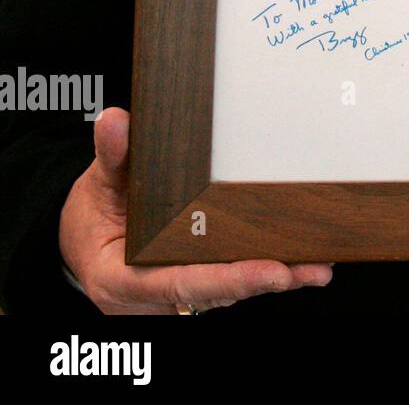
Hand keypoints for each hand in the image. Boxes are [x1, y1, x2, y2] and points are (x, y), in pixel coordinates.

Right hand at [59, 107, 332, 314]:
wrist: (84, 236)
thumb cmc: (94, 213)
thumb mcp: (98, 184)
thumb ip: (112, 156)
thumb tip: (116, 121)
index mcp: (122, 279)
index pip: (179, 284)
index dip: (226, 279)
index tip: (270, 270)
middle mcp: (153, 293)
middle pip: (216, 292)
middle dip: (266, 281)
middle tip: (312, 268)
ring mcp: (176, 291)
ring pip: (230, 291)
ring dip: (276, 279)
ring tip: (318, 265)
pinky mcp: (196, 282)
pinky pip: (232, 280)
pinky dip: (267, 271)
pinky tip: (303, 260)